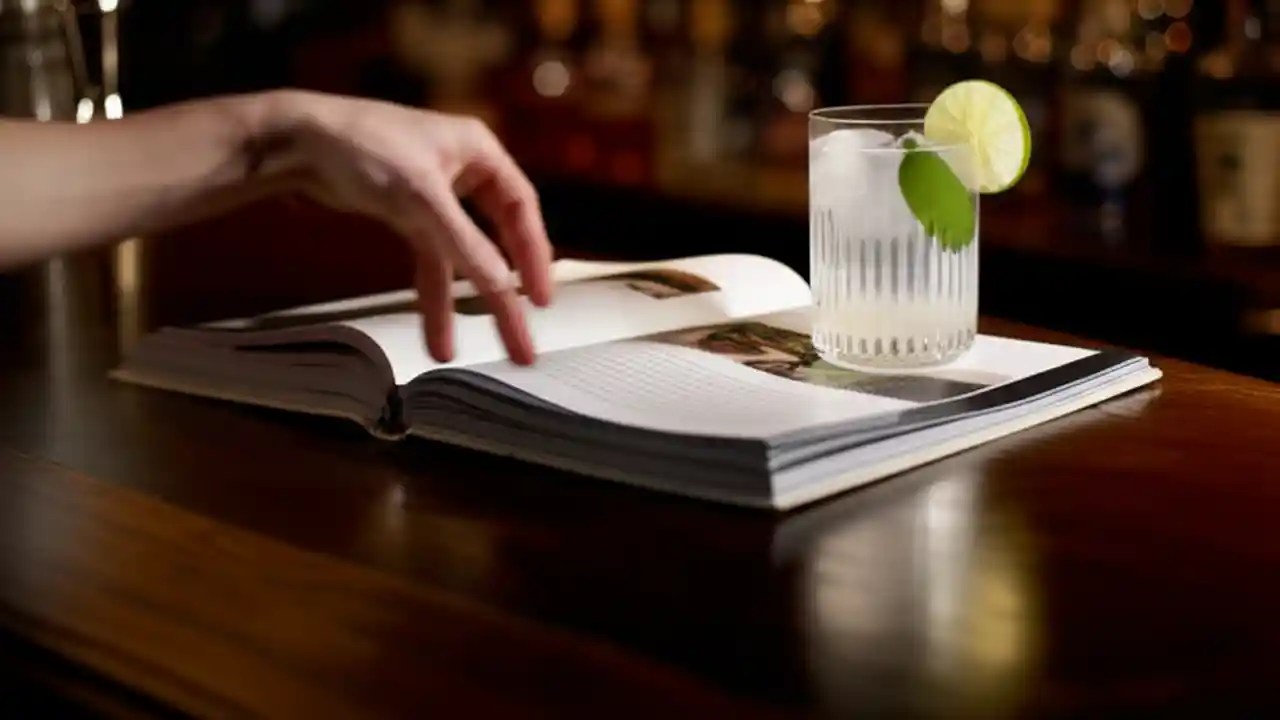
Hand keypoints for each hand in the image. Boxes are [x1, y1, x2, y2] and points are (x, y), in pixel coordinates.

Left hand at [257, 91, 552, 365]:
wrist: (292, 142)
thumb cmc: (361, 148)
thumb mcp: (420, 198)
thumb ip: (466, 246)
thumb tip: (503, 290)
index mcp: (477, 151)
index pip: (522, 209)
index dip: (534, 256)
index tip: (540, 300)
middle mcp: (461, 171)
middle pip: (496, 239)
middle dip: (503, 292)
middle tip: (522, 338)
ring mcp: (431, 196)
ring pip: (460, 259)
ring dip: (464, 306)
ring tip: (481, 350)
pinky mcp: (403, 214)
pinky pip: (428, 262)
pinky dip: (432, 297)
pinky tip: (438, 338)